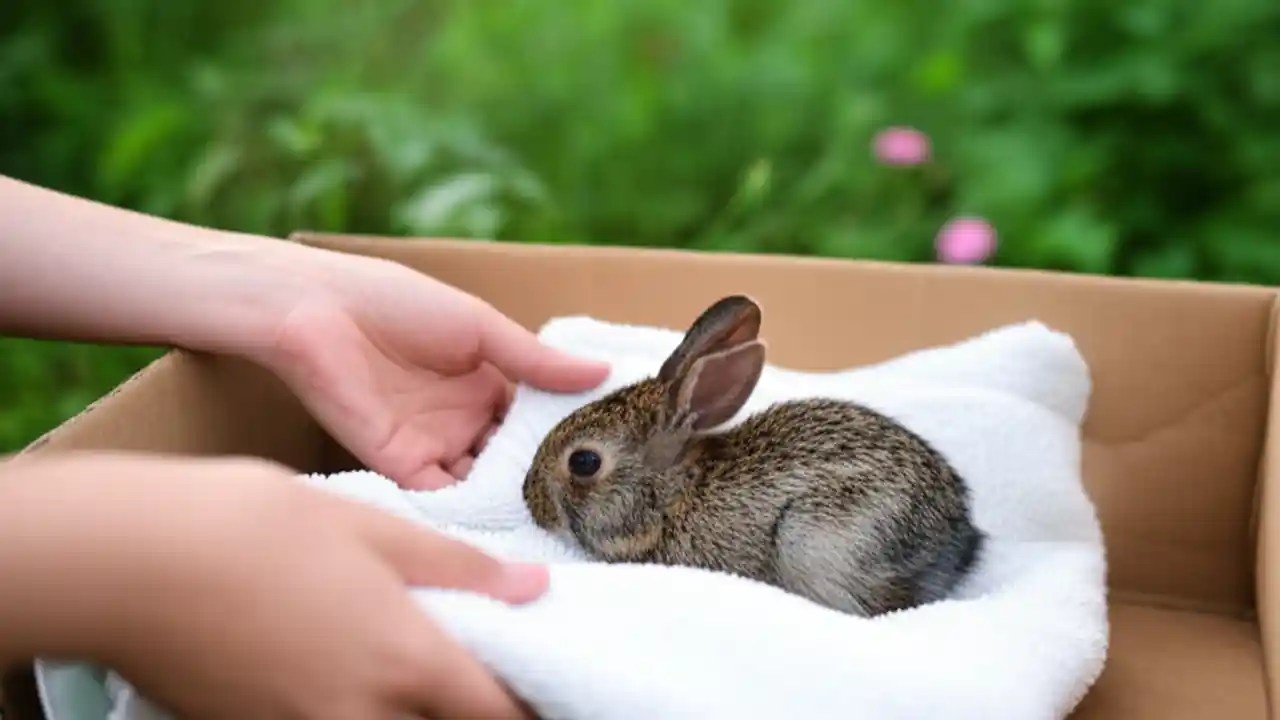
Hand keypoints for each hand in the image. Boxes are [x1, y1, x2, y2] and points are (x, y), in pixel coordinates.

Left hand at [0, 176, 607, 488]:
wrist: (310, 313)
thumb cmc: (393, 302)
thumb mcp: (478, 327)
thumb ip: (535, 360)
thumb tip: (603, 372)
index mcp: (484, 380)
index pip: (534, 419)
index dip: (566, 436)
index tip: (610, 456)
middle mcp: (462, 418)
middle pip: (512, 458)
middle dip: (544, 477)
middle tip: (595, 499)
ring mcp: (433, 443)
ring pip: (483, 483)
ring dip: (513, 498)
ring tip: (561, 519)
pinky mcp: (399, 465)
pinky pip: (442, 497)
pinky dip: (471, 510)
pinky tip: (509, 521)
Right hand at [0, 453, 544, 718]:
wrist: (123, 562)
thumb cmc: (249, 527)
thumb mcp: (370, 528)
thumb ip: (458, 567)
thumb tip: (533, 588)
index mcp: (404, 661)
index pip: (497, 716)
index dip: (524, 705)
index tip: (529, 681)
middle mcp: (362, 717)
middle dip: (466, 709)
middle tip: (468, 667)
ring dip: (412, 710)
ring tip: (405, 662)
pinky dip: (355, 712)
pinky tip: (342, 665)